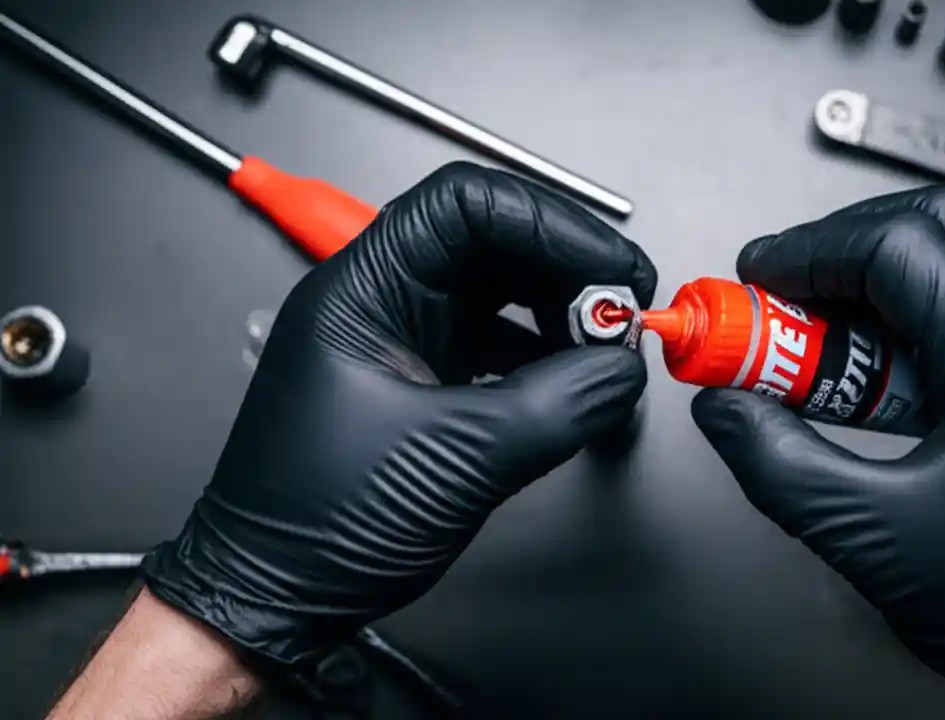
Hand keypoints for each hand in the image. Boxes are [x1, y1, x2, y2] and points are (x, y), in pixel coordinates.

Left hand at [141, 162, 656, 669]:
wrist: (273, 596)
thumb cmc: (315, 525)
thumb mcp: (456, 459)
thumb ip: (556, 406)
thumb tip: (622, 370)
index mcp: (362, 291)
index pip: (464, 205)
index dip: (549, 224)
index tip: (607, 265)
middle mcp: (382, 302)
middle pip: (492, 241)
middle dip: (567, 267)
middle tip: (623, 307)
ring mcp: (403, 340)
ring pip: (500, 291)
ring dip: (562, 310)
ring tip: (605, 349)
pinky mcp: (424, 382)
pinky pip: (498, 342)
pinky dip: (546, 353)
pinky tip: (576, 379)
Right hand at [692, 187, 944, 716]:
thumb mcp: (872, 537)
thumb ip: (778, 462)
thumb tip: (724, 407)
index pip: (900, 248)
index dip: (811, 253)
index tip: (757, 281)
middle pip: (941, 221)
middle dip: (845, 245)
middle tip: (786, 293)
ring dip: (887, 264)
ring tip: (830, 323)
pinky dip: (927, 295)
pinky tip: (885, 348)